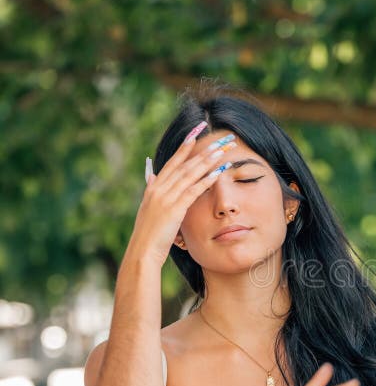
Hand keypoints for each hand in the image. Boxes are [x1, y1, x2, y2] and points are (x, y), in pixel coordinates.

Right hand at [126, 123, 236, 265]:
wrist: (142, 251)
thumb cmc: (149, 234)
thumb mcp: (149, 208)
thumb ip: (153, 190)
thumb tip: (152, 175)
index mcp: (153, 188)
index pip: (172, 163)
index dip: (184, 148)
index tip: (194, 134)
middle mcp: (159, 189)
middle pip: (184, 164)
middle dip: (202, 150)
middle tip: (217, 139)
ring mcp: (166, 198)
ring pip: (190, 174)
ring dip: (207, 161)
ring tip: (222, 151)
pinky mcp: (174, 209)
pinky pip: (193, 190)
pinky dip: (206, 180)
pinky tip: (218, 173)